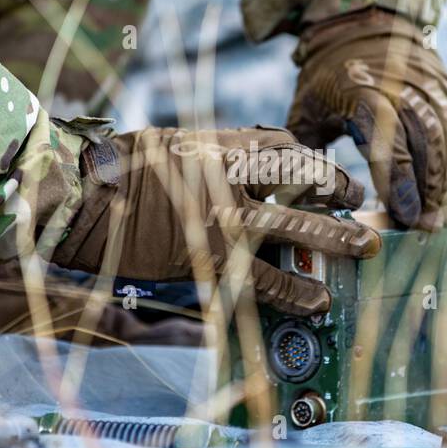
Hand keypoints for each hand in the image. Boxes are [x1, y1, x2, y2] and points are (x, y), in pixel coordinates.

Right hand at [54, 126, 380, 314]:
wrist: (82, 205)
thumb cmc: (118, 171)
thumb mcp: (171, 144)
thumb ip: (212, 152)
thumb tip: (244, 159)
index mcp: (220, 144)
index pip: (285, 145)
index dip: (313, 159)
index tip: (328, 171)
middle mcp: (230, 177)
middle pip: (304, 179)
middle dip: (340, 191)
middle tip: (361, 203)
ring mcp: (224, 219)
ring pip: (298, 228)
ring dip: (337, 240)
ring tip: (364, 249)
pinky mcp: (213, 261)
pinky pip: (268, 280)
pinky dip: (297, 293)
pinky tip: (318, 303)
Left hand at [287, 10, 446, 228]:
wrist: (363, 22)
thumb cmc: (328, 74)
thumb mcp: (305, 105)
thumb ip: (306, 150)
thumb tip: (300, 197)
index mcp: (363, 93)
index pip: (388, 144)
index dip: (400, 183)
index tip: (407, 217)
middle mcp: (403, 89)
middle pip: (426, 145)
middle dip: (430, 191)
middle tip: (430, 227)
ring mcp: (431, 88)